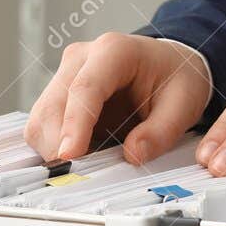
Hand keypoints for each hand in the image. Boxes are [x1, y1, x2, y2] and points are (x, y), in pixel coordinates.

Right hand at [25, 32, 213, 164]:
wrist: (167, 66)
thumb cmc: (174, 79)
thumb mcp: (184, 104)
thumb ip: (161, 132)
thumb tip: (133, 156)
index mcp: (114, 51)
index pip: (84, 88)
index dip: (73, 124)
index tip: (69, 155)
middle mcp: (81, 59)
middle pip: (52, 107)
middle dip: (60, 145)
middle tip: (82, 174)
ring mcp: (65, 76)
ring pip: (41, 119)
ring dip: (55, 148)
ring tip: (88, 162)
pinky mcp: (57, 96)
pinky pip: (43, 127)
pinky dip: (56, 147)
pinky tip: (82, 154)